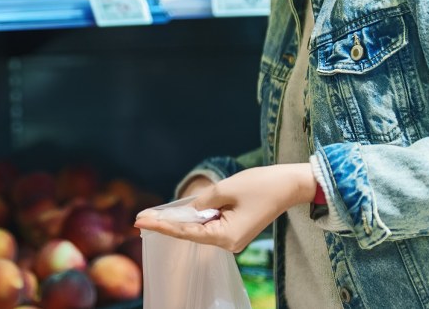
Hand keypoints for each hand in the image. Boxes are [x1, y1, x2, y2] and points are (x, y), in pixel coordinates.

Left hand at [135, 164, 315, 252]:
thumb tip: (187, 212)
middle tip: (139, 218)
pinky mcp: (236, 230)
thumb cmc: (261, 185)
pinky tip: (177, 215)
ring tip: (152, 217)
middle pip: (191, 234)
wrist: (290, 184)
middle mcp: (228, 243)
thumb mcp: (225, 189)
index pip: (186, 233)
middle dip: (166, 225)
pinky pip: (211, 225)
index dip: (161, 226)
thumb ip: (201, 202)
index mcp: (226, 236)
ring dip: (179, 222)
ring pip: (200, 229)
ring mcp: (233, 239)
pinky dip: (195, 219)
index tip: (140, 221)